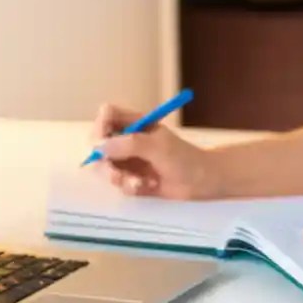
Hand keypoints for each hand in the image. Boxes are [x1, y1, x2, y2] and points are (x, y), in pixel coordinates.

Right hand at [90, 103, 222, 199]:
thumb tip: (99, 146)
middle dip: (106, 161)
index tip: (101, 142)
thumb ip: (128, 144)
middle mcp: (129, 140)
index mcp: (136, 123)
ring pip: (107, 167)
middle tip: (116, 173)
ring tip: (138, 183)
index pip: (107, 115)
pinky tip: (148, 186)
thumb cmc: (184, 158)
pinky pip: (120, 183)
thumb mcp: (157, 147)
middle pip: (100, 144)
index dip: (100, 126)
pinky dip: (131, 187)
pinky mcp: (133, 178)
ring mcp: (130, 160)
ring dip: (120, 178)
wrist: (203, 182)